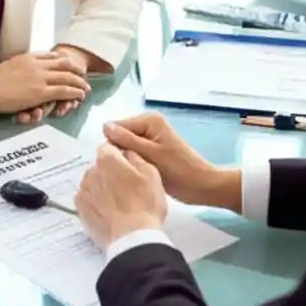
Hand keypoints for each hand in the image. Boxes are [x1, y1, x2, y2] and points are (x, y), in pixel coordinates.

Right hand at [0, 51, 89, 115]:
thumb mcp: (8, 66)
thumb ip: (20, 67)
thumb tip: (23, 70)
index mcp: (28, 57)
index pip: (52, 56)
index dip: (63, 61)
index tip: (69, 65)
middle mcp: (36, 64)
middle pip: (64, 64)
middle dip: (76, 70)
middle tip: (84, 75)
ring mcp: (39, 78)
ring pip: (67, 77)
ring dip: (79, 82)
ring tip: (86, 88)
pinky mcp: (40, 92)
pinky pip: (63, 90)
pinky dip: (74, 92)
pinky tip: (80, 95)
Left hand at [74, 143, 166, 249]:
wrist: (132, 237)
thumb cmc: (145, 204)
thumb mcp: (151, 173)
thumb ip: (135, 157)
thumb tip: (126, 152)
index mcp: (107, 160)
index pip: (108, 148)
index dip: (119, 155)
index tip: (128, 166)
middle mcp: (91, 172)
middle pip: (100, 166)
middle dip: (110, 172)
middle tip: (127, 187)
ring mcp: (83, 191)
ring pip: (93, 182)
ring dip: (102, 187)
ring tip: (118, 202)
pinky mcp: (80, 209)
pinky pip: (87, 198)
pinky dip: (95, 201)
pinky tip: (109, 211)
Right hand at [102, 113, 241, 211]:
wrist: (200, 186)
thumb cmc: (178, 170)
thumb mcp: (151, 154)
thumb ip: (127, 140)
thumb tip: (105, 126)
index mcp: (149, 120)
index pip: (116, 128)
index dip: (115, 145)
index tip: (122, 162)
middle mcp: (148, 124)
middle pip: (119, 136)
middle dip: (120, 152)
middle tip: (129, 169)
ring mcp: (150, 137)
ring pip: (124, 147)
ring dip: (127, 160)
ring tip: (134, 173)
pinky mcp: (151, 149)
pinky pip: (133, 153)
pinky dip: (133, 163)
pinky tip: (137, 174)